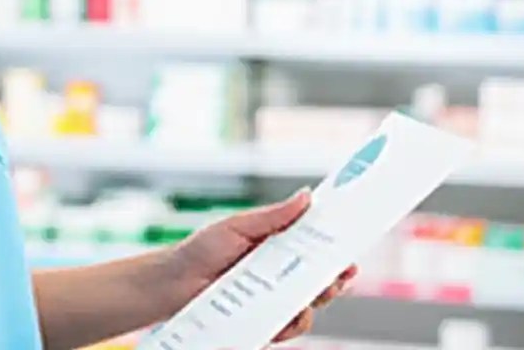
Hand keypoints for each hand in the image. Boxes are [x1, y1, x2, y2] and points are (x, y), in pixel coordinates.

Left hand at [164, 188, 357, 343]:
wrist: (170, 283)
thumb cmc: (200, 250)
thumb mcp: (237, 226)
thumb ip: (272, 216)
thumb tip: (306, 196)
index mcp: (278, 248)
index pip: (316, 248)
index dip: (337, 248)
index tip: (353, 246)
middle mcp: (279, 276)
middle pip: (320, 280)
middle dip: (336, 278)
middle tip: (341, 273)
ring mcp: (271, 301)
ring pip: (308, 306)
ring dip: (316, 301)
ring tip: (315, 294)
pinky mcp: (262, 323)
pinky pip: (287, 326)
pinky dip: (291, 323)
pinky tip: (289, 316)